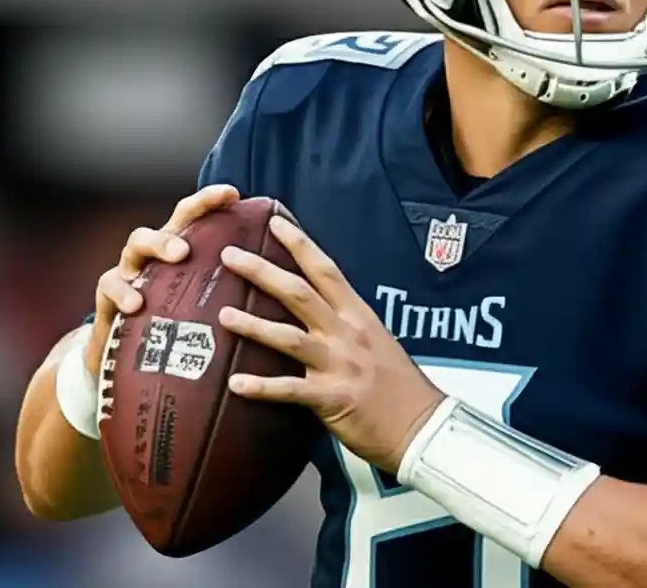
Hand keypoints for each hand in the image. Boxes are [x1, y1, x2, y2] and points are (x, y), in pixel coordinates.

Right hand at [85, 184, 240, 372]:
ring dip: (154, 249)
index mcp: (183, 251)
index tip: (233, 193)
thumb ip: (239, 290)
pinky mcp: (109, 300)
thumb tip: (287, 283)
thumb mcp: (210, 306)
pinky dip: (122, 292)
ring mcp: (130, 273)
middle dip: (177, 226)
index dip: (210, 201)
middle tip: (186, 247)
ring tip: (170, 262)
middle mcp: (156, 256)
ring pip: (135, 247)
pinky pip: (110, 286)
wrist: (136, 362)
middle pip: (164, 226)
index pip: (195, 218)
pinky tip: (136, 305)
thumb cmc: (182, 329)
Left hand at [219, 215, 445, 474]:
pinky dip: (261, 386)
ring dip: (253, 325)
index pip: (326, 271)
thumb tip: (319, 314)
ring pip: (289, 337)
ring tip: (223, 315)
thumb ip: (348, 327)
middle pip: (299, 293)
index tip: (275, 222)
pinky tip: (235, 383)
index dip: (300, 244)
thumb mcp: (377, 343)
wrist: (423, 425)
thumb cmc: (400, 387)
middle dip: (262, 271)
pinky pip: (289, 390)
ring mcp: (339, 364)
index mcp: (359, 316)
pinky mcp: (331, 398)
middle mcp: (347, 333)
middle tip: (229, 256)